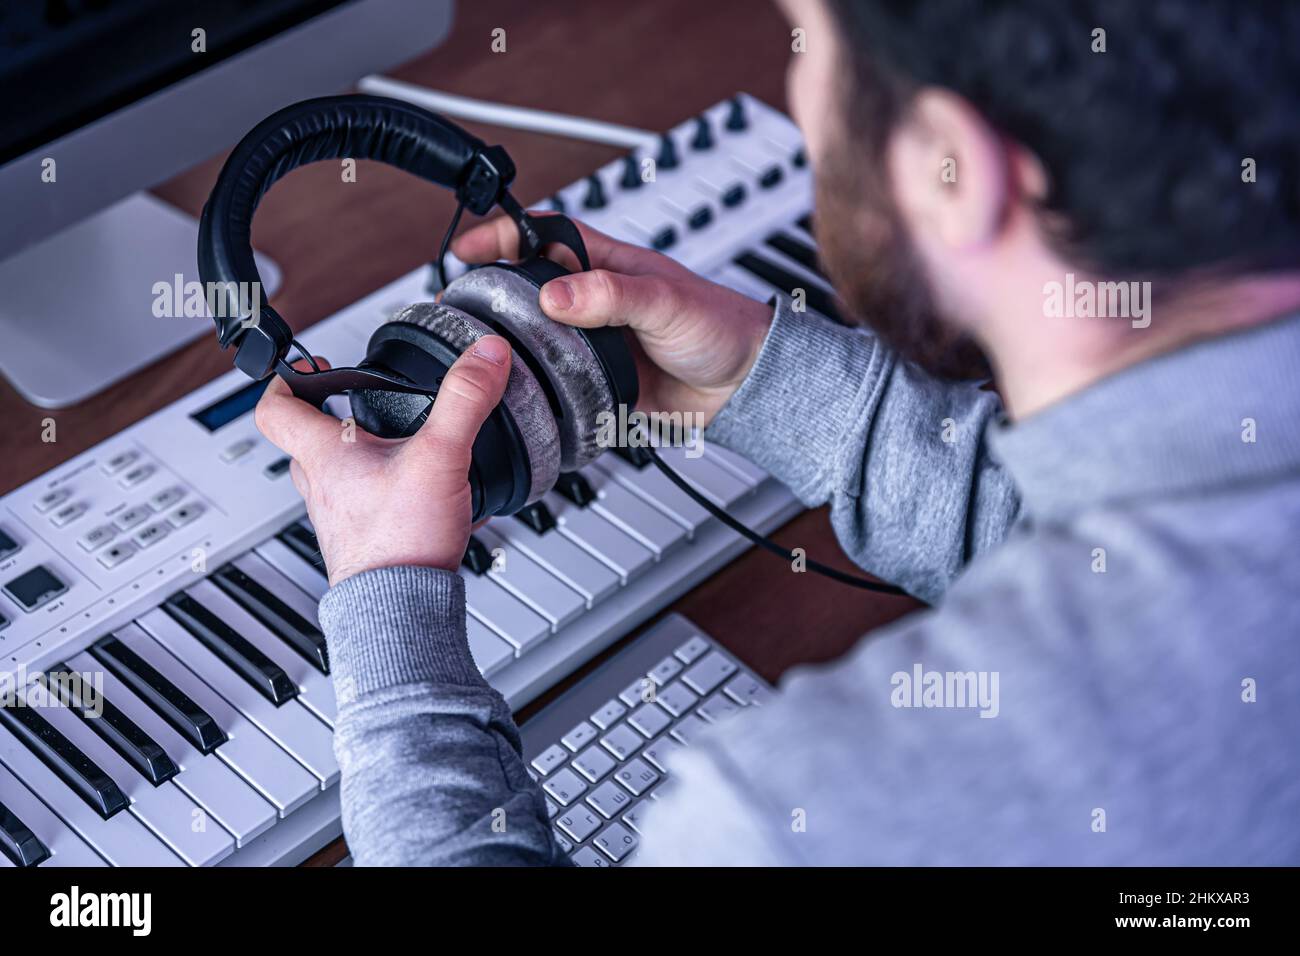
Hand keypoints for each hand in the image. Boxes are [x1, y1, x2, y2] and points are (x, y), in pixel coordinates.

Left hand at [253, 339, 511, 586]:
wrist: (403, 609)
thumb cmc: (400, 542)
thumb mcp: (440, 456)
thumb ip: (464, 401)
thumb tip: (485, 355)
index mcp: (324, 455)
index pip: (276, 409)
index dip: (287, 380)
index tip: (309, 367)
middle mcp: (322, 487)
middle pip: (304, 441)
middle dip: (328, 414)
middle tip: (353, 397)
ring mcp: (339, 518)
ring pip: (333, 475)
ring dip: (356, 455)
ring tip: (394, 443)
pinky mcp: (363, 542)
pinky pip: (362, 506)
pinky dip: (382, 491)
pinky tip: (418, 491)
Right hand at [452, 215, 772, 424]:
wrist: (745, 386)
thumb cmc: (722, 326)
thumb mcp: (665, 302)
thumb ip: (612, 296)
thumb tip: (555, 295)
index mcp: (607, 265)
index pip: (544, 235)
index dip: (503, 234)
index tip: (467, 247)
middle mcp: (595, 301)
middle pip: (527, 288)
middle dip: (490, 293)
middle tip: (458, 306)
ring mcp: (594, 341)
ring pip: (537, 338)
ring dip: (510, 344)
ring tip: (479, 352)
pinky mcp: (599, 380)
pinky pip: (558, 382)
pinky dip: (539, 386)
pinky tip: (523, 392)